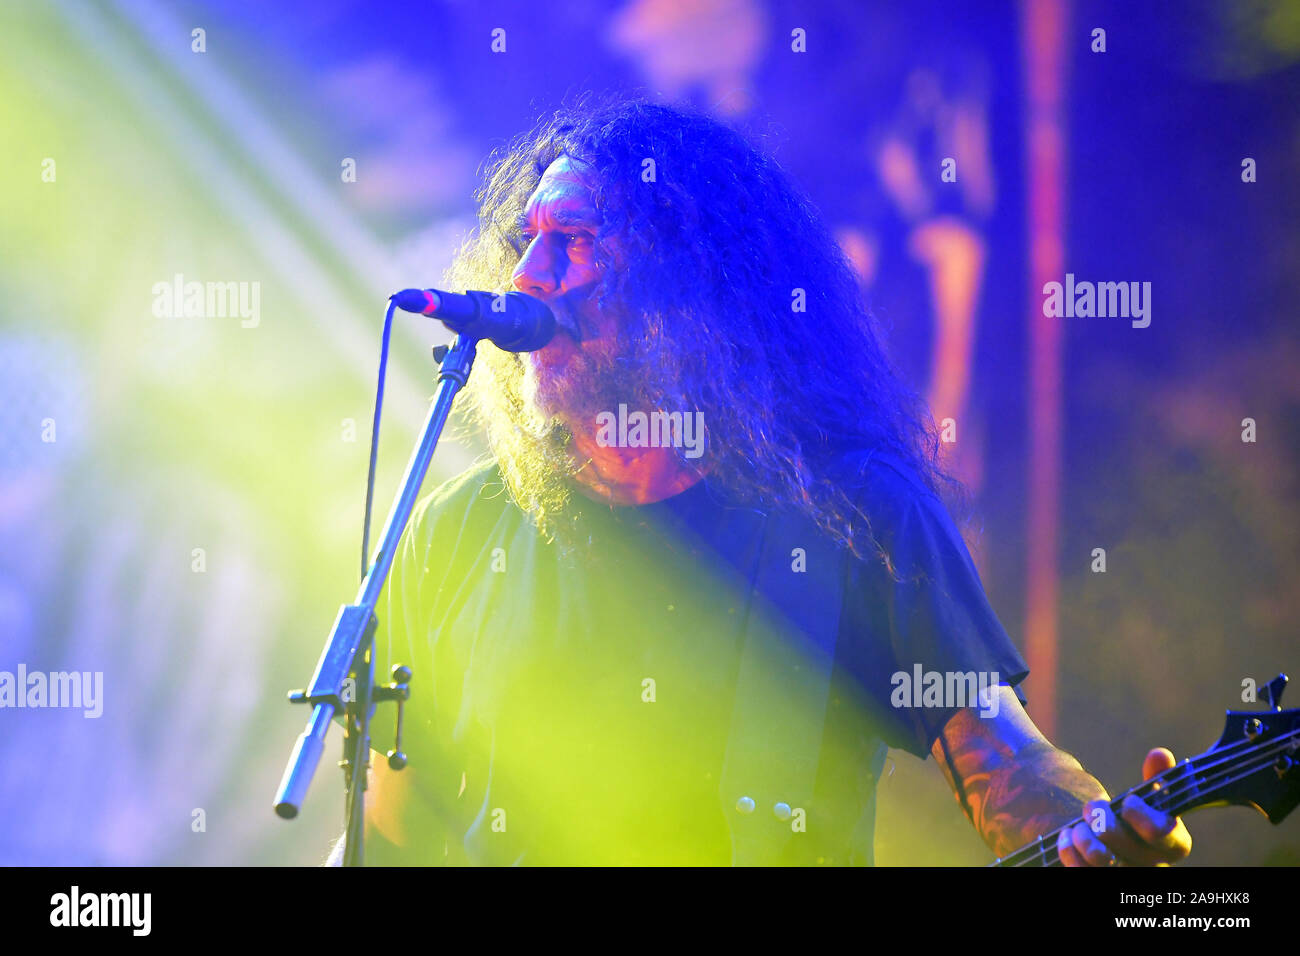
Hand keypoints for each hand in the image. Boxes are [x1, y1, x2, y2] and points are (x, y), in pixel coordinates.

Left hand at [1057, 747, 1192, 865]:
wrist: (1103, 839)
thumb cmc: (1128, 815)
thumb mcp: (1144, 797)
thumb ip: (1156, 778)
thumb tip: (1160, 754)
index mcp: (1173, 845)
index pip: (1167, 836)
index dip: (1143, 816)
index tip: (1128, 801)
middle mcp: (1154, 867)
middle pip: (1125, 847)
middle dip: (1103, 821)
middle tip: (1091, 809)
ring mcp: (1126, 876)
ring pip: (1103, 863)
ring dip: (1084, 838)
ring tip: (1077, 826)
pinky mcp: (1101, 881)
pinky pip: (1082, 873)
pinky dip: (1069, 852)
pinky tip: (1066, 839)